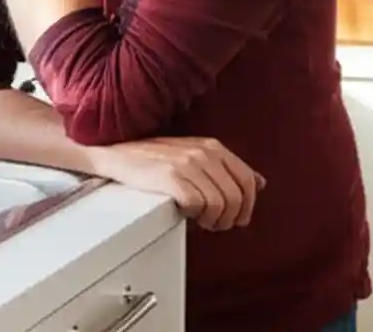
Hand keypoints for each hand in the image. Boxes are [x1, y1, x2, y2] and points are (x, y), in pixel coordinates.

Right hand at [95, 137, 266, 231]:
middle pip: (235, 197)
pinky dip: (192, 215)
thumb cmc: (150, 160)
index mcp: (211, 147)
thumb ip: (226, 168)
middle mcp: (202, 152)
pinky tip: (184, 213)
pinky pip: (196, 205)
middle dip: (229, 218)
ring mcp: (186, 164)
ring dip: (211, 220)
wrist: (112, 155)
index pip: (247, 180)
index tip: (237, 218)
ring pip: (219, 205)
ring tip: (199, 221)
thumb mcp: (193, 155)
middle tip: (215, 224)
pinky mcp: (170, 177)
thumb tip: (260, 183)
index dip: (247, 206)